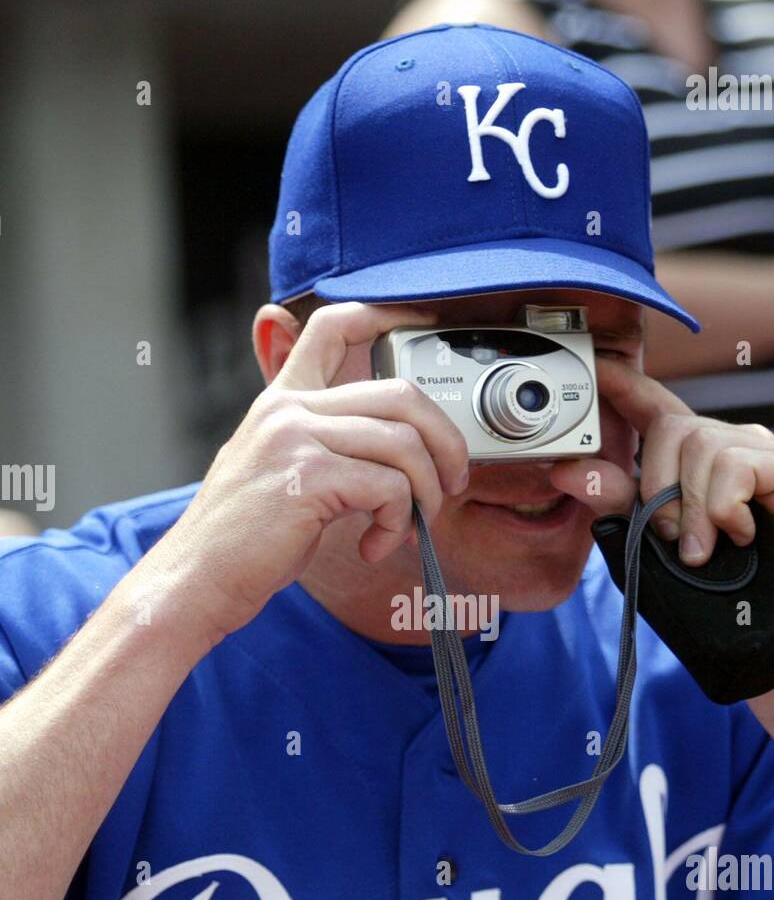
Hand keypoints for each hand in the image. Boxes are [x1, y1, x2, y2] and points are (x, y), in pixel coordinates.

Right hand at [159, 301, 468, 640]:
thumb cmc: (244, 540)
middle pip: (400, 393)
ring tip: (410, 526)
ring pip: (404, 444)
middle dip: (444, 441)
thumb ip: (323, 445)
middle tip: (450, 483)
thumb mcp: (279, 472)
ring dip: (426, 493)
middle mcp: (288, 409)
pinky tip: (373, 546)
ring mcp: (296, 438)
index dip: (387, 319)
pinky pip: (389, 488)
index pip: (333, 325)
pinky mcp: (308, 478)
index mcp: (282, 400)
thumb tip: (392, 445)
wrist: (197, 580)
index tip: (423, 333)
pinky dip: (396, 523)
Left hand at [551, 356, 773, 606]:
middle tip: (672, 539)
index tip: (595, 365)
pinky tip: (741, 537)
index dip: (625, 385)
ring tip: (707, 550)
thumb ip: (616, 503)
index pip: (654, 409)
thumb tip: (568, 469)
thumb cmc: (706, 599)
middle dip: (657, 487)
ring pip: (703, 446)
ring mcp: (764, 455)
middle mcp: (727, 448)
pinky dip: (724, 511)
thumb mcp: (648, 547)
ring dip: (692, 510)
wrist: (757, 640)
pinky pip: (735, 467)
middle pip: (672, 429)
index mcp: (689, 463)